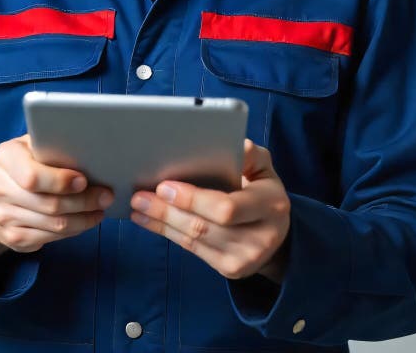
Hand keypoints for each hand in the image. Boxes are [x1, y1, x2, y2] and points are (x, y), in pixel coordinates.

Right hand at [0, 133, 113, 259]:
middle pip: (49, 204)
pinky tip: (84, 221)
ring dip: (83, 219)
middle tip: (106, 197)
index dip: (61, 181)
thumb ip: (54, 147)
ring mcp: (3, 215)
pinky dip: (72, 230)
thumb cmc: (28, 162)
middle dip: (83, 202)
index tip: (84, 181)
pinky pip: (49, 238)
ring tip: (100, 209)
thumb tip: (92, 154)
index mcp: (5, 157)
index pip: (33, 177)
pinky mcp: (12, 236)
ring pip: (53, 224)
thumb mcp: (35, 146)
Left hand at [129, 138, 290, 280]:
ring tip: (138, 206)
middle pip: (204, 227)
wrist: (277, 233)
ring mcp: (245, 258)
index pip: (227, 208)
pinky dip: (167, 233)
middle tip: (140, 196)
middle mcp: (261, 237)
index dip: (192, 199)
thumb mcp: (263, 167)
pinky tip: (149, 221)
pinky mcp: (230, 269)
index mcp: (271, 205)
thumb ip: (251, 155)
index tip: (165, 186)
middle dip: (168, 211)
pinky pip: (192, 249)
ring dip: (161, 222)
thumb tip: (236, 146)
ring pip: (194, 240)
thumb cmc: (261, 190)